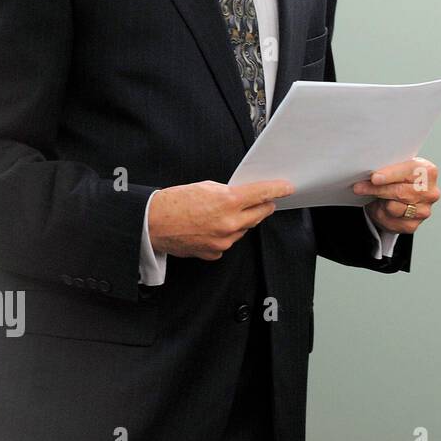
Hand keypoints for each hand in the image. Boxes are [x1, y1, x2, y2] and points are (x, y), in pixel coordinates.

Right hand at [149, 179, 293, 259]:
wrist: (152, 223)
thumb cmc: (175, 202)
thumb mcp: (206, 187)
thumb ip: (230, 192)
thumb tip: (245, 196)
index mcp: (228, 202)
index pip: (262, 194)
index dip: (278, 189)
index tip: (287, 188)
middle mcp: (229, 223)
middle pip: (259, 214)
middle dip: (262, 206)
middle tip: (263, 200)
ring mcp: (223, 241)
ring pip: (244, 229)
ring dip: (241, 220)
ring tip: (222, 213)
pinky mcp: (215, 253)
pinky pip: (229, 242)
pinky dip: (226, 234)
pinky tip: (212, 227)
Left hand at [352, 156, 440, 234]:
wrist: (396, 199)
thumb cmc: (395, 180)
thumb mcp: (393, 169)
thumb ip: (387, 170)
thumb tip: (371, 176)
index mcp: (428, 171)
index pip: (409, 171)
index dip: (390, 175)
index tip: (375, 178)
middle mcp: (430, 192)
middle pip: (401, 191)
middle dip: (378, 189)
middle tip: (360, 187)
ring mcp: (424, 210)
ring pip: (394, 207)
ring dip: (380, 201)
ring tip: (376, 196)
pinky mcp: (413, 225)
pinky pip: (391, 220)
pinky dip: (382, 213)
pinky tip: (381, 207)